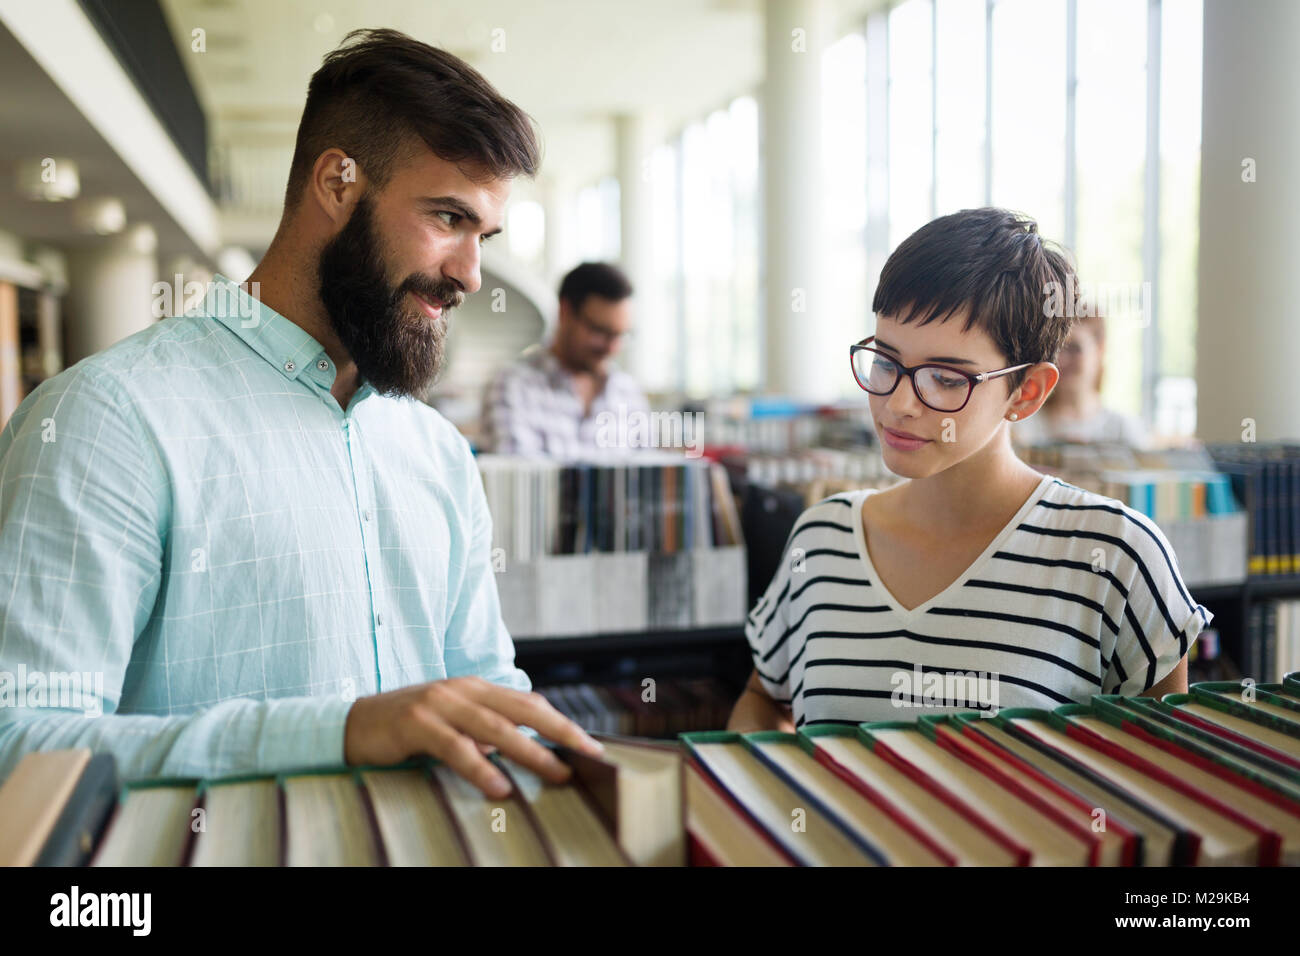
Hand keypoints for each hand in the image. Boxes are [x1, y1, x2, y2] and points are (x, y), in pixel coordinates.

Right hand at [343, 677, 603, 797]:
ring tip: (556, 773)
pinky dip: (480, 767)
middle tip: (588, 754)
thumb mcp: (453, 726)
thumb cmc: (407, 729)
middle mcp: (461, 689)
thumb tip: (529, 754)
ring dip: (529, 752)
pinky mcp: (415, 723)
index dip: (561, 722)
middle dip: (559, 731)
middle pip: (522, 709)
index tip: (589, 745)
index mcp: (475, 688)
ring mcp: (438, 703)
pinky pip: (455, 748)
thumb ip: (485, 734)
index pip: (528, 702)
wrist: (351, 724)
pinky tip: (498, 787)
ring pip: (494, 727)